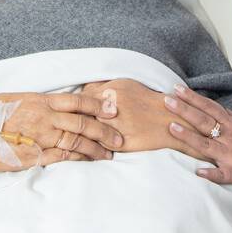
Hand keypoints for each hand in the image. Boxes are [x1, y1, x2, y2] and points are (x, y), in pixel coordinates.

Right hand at [0, 91, 124, 169]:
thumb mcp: (15, 98)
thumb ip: (36, 102)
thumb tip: (51, 101)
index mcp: (41, 101)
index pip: (77, 101)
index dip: (97, 105)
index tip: (113, 110)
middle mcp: (45, 117)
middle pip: (83, 123)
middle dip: (105, 131)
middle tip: (120, 139)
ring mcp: (41, 137)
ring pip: (76, 141)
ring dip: (95, 149)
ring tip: (108, 155)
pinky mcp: (34, 155)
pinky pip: (62, 156)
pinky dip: (77, 158)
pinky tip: (88, 161)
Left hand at [78, 79, 209, 159]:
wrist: (170, 118)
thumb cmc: (147, 100)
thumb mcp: (125, 84)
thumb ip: (103, 86)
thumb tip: (84, 88)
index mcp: (113, 91)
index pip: (82, 98)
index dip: (73, 106)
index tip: (65, 110)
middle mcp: (113, 107)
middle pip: (82, 114)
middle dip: (70, 120)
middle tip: (60, 125)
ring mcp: (118, 126)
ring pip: (89, 131)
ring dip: (78, 135)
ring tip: (68, 138)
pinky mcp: (122, 143)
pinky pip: (100, 146)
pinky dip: (90, 147)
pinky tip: (83, 148)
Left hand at [162, 83, 231, 189]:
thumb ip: (229, 118)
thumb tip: (213, 108)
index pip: (209, 107)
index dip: (192, 97)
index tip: (176, 88)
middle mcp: (228, 136)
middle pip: (203, 121)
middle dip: (184, 110)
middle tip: (166, 100)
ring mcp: (230, 154)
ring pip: (206, 144)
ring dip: (189, 136)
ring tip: (171, 128)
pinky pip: (222, 174)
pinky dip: (211, 174)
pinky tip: (198, 173)